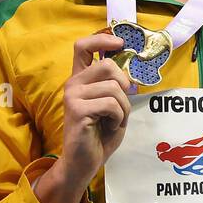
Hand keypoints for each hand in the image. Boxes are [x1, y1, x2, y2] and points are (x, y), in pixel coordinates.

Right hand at [34, 32, 131, 202]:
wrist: (83, 162)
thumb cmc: (98, 135)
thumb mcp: (113, 107)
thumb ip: (116, 88)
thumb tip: (129, 76)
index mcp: (80, 80)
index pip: (83, 47)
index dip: (102, 40)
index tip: (120, 44)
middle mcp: (73, 84)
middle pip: (108, 66)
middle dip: (124, 85)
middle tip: (122, 105)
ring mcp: (73, 96)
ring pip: (113, 87)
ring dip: (123, 107)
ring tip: (114, 120)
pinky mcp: (77, 110)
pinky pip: (111, 104)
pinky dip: (119, 117)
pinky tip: (109, 126)